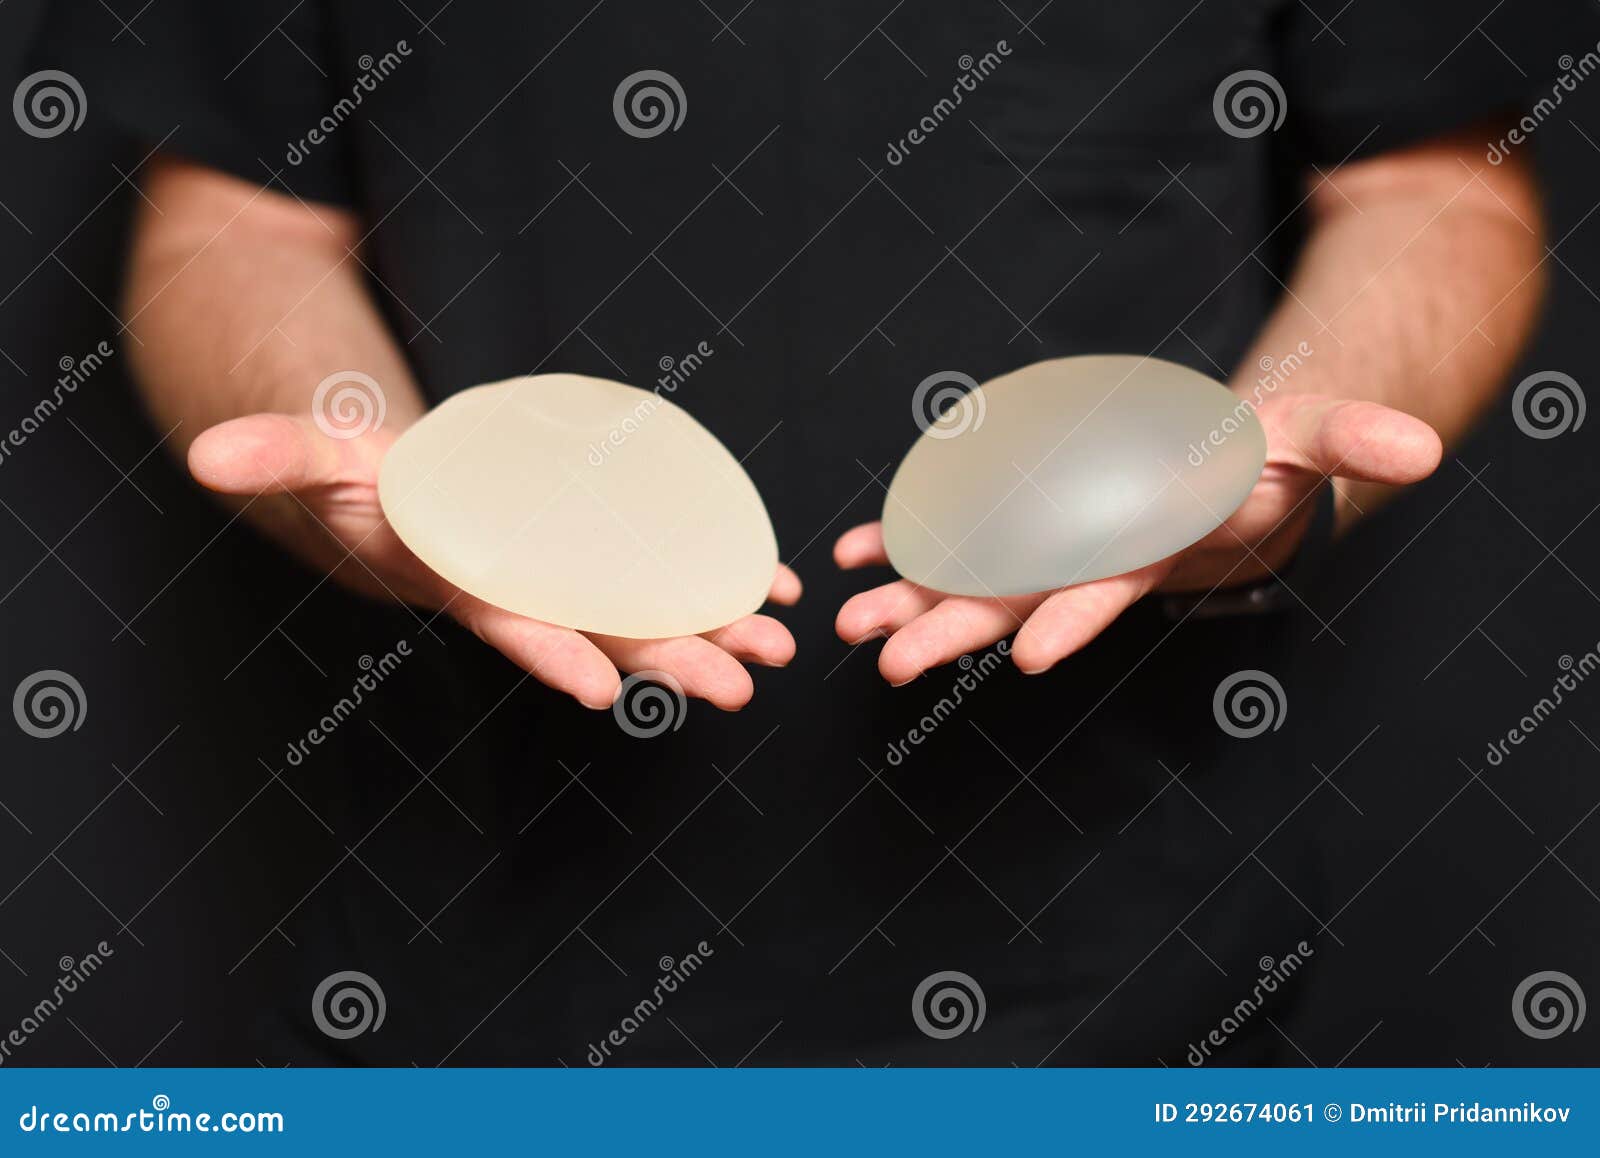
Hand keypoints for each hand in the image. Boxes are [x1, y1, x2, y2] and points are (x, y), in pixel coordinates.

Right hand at [188, 412, 799, 709]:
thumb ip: (280, 454)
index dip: (551, 654)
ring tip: (781, 644)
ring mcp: (573, 577)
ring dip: (717, 632)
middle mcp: (530, 593)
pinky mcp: (604, 552)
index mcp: (466, 580)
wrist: (410, 499)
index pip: (509, 623)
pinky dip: (724, 583)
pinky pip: (673, 575)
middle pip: (605, 635)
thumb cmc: (371, 482)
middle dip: (670, 662)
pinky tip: (778, 587)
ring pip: (653, 615)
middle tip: (740, 684)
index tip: (599, 691)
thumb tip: (207, 457)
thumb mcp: (326, 457)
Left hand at [834, 394, 1441, 682]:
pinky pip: (948, 540)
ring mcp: (1041, 548)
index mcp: (1147, 547)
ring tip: (850, 623)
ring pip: (967, 584)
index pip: (1108, 589)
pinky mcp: (1012, 523)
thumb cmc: (1252, 461)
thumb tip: (1420, 450)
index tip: (1034, 654)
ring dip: (908, 602)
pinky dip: (899, 546)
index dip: (1075, 616)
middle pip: (1014, 604)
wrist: (1205, 477)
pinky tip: (849, 556)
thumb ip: (1348, 438)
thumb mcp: (1304, 438)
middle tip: (892, 664)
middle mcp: (1083, 562)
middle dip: (954, 633)